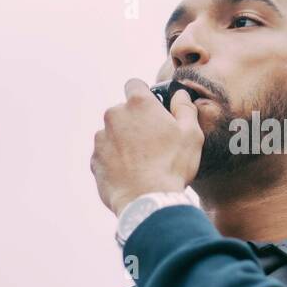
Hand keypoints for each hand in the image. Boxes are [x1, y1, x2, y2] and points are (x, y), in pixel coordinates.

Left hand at [91, 79, 202, 214]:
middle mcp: (114, 116)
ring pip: (113, 134)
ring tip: (143, 162)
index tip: (152, 108)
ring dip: (124, 142)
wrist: (147, 201)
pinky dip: (116, 161)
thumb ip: (185, 108)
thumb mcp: (191, 134)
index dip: (144, 94)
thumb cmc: (172, 166)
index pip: (134, 85)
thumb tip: (180, 95)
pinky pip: (106, 155)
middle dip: (135, 122)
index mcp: (138, 105)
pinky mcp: (95, 160)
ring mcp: (101, 139)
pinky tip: (132, 174)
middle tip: (153, 142)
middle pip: (123, 112)